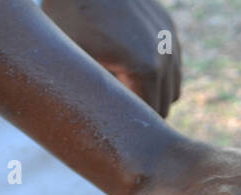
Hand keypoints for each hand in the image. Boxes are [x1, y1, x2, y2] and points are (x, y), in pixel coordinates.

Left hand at [42, 0, 181, 117]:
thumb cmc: (68, 17)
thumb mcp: (75, 62)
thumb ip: (100, 98)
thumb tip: (109, 131)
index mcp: (145, 70)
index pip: (151, 119)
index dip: (131, 126)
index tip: (112, 126)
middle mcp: (166, 57)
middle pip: (164, 106)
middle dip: (141, 109)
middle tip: (112, 104)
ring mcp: (171, 41)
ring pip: (172, 88)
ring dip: (151, 91)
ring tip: (120, 81)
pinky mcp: (169, 29)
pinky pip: (171, 65)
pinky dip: (156, 71)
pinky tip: (128, 59)